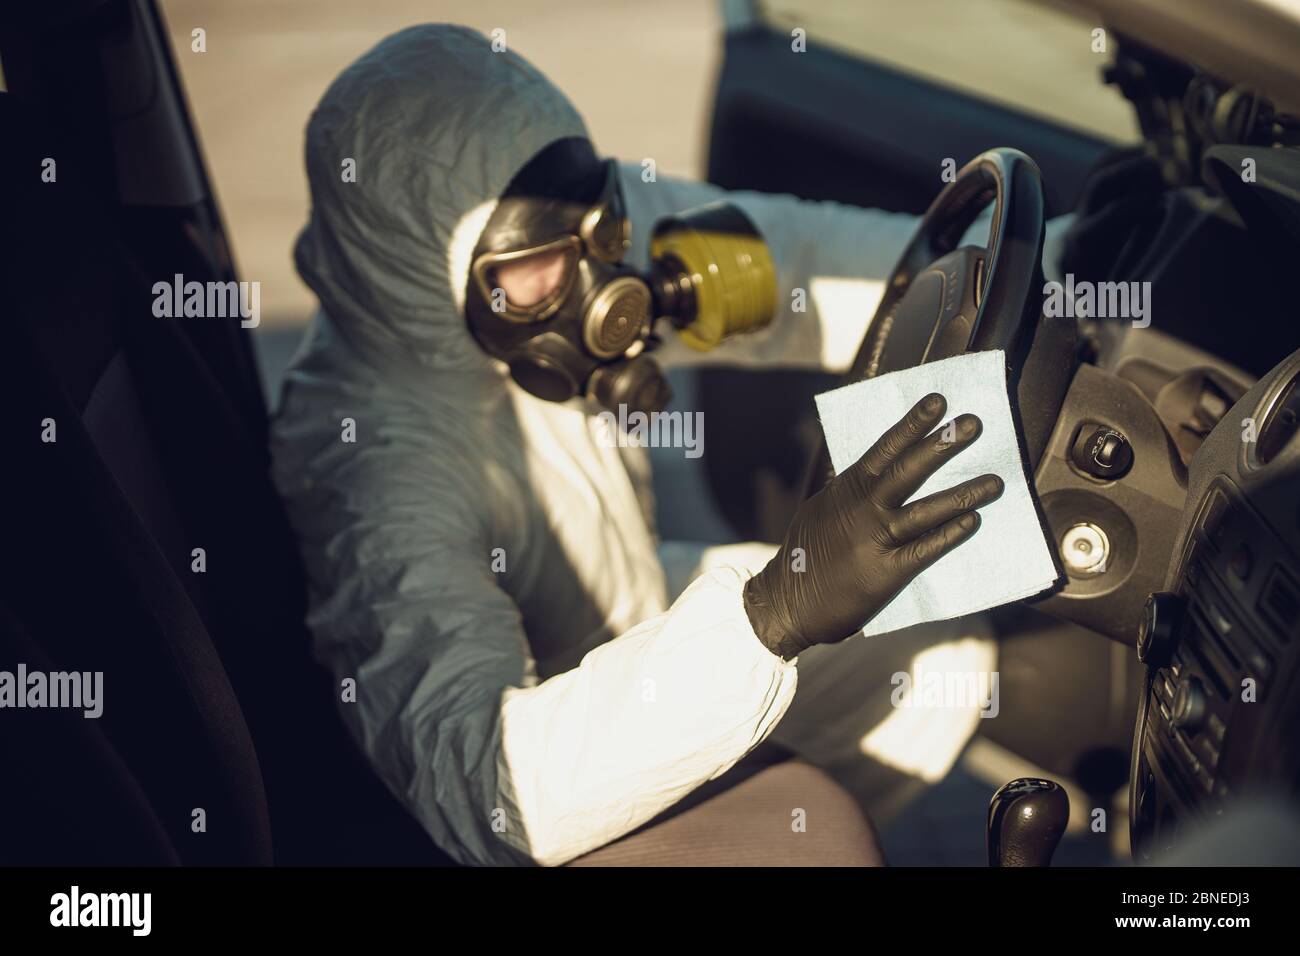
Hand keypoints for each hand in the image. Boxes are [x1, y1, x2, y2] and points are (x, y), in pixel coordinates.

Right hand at [743, 392, 1003, 658]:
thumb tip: (880, 468)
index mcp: (847, 489)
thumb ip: (853, 490)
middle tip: (974, 423)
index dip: (913, 423)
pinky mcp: (886, 573)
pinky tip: (973, 522)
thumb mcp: (823, 509)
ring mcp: (875, 540)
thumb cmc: (806, 554)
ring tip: (995, 481)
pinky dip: (949, 535)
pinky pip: (925, 550)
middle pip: (909, 471)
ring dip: (963, 494)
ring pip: (926, 510)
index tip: (939, 401)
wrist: (786, 603)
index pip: (885, 448)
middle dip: (943, 445)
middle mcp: (863, 509)